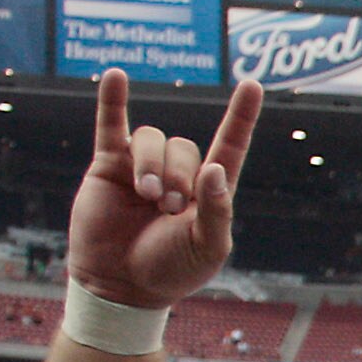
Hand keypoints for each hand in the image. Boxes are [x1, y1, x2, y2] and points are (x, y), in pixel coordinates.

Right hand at [68, 73, 261, 309]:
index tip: (252, 85)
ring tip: (147, 197)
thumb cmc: (172, 270)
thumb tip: (214, 168)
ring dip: (151, 165)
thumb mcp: (206, 247)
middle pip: (185, 147)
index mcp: (209, 190)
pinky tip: (115, 76)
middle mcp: (178, 173)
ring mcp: (142, 166)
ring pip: (152, 139)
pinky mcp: (109, 167)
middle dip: (179, 176)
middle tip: (168, 209)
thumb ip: (217, 210)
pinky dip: (112, 101)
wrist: (121, 285)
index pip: (230, 145)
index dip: (241, 116)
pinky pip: (111, 125)